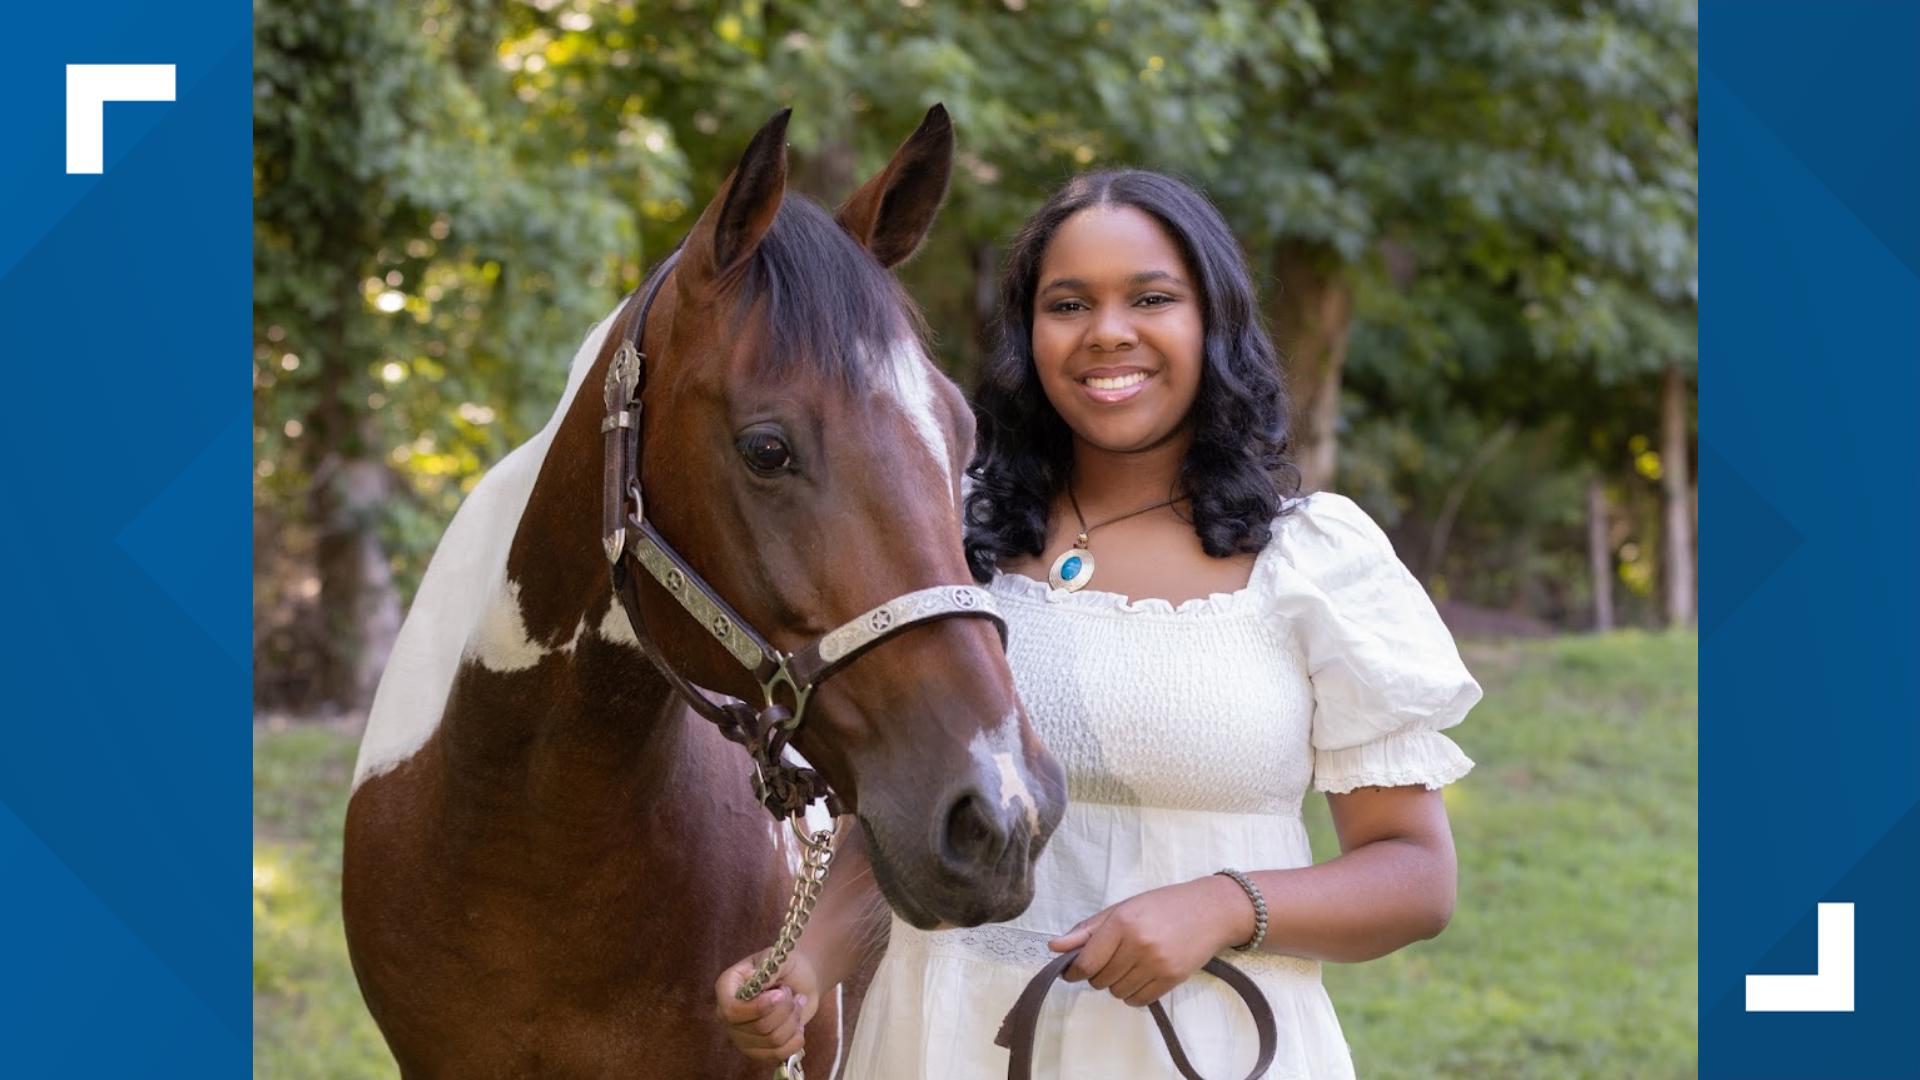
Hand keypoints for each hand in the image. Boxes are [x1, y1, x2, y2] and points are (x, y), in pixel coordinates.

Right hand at [713, 950, 821, 1062]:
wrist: (800, 980)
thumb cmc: (786, 966)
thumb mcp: (777, 959)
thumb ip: (767, 971)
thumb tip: (758, 988)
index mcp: (727, 988)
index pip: (731, 1010)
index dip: (758, 1008)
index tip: (780, 995)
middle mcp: (728, 1015)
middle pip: (758, 1027)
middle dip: (785, 1009)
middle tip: (792, 993)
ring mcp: (741, 1036)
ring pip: (772, 1040)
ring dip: (793, 1020)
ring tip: (797, 1004)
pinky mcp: (758, 1051)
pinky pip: (778, 1054)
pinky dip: (796, 1039)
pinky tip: (798, 1025)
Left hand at [1046, 879, 1238, 1007]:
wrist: (1211, 911)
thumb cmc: (1163, 906)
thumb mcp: (1123, 908)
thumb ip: (1087, 930)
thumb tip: (1054, 947)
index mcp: (1122, 922)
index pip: (1086, 961)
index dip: (1073, 971)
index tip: (1071, 971)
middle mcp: (1138, 944)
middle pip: (1099, 979)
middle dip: (1097, 974)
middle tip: (1111, 959)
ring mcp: (1157, 963)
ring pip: (1117, 992)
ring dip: (1116, 984)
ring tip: (1129, 965)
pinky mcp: (1172, 979)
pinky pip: (1138, 1000)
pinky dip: (1133, 994)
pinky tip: (1141, 976)